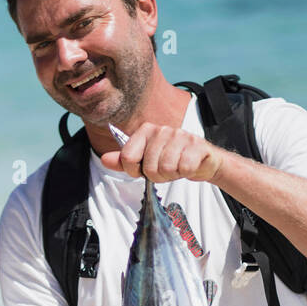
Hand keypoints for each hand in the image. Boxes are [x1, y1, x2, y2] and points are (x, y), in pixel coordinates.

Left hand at [100, 122, 224, 183]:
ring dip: (171, 175)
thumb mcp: (145, 161)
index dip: (136, 171)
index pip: (128, 158)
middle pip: (148, 167)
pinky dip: (186, 173)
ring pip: (166, 169)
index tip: (145, 168)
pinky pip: (184, 168)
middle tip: (165, 170)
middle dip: (157, 176)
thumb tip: (104, 159)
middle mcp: (163, 129)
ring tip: (177, 168)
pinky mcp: (197, 146)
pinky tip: (188, 166)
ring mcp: (181, 135)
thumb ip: (125, 161)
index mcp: (146, 130)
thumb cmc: (171, 160)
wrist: (202, 161)